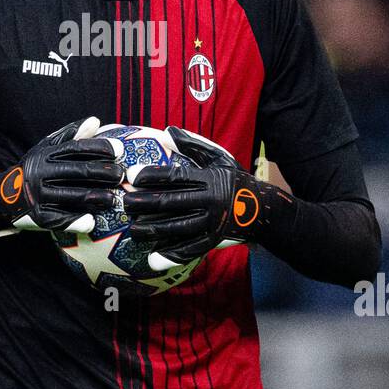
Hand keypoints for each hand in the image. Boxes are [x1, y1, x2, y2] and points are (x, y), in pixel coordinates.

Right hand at [0, 117, 125, 239]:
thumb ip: (71, 136)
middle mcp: (40, 172)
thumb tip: (96, 121)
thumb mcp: (46, 149)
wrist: (1, 196)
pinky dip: (76, 220)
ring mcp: (37, 195)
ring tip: (114, 199)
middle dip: (102, 173)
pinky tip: (92, 221)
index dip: (99, 148)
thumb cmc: (34, 170)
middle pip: (77, 171)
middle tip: (121, 175)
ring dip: (95, 197)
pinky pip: (59, 219)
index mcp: (45, 154)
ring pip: (71, 195)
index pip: (76, 148)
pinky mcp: (36, 217)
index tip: (119, 150)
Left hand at [123, 126, 292, 270]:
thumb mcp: (219, 158)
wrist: (262, 209)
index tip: (132, 175)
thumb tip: (166, 131)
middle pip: (173, 202)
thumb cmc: (234, 179)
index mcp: (209, 179)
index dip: (153, 175)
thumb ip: (192, 145)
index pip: (176, 177)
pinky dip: (172, 254)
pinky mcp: (213, 240)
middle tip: (126, 203)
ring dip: (155, 230)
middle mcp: (211, 201)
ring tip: (134, 230)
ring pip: (179, 228)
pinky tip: (153, 257)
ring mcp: (212, 223)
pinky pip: (191, 249)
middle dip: (147, 204)